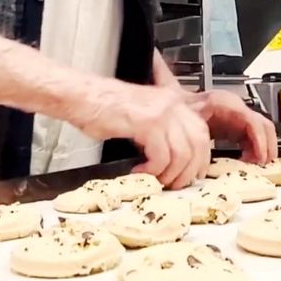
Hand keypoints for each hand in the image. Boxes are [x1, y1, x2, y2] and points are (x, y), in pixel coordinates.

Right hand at [68, 80, 210, 188]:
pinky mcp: (146, 122)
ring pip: (182, 153)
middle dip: (189, 170)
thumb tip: (174, 157)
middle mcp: (171, 103)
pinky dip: (153, 170)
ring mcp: (160, 112)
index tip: (194, 173)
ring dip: (170, 173)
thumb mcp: (141, 116)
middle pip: (198, 143)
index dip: (202, 157)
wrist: (79, 96)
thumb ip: (161, 129)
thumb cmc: (102, 107)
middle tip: (174, 183)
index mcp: (172, 100)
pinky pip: (162, 156)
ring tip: (155, 179)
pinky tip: (140, 170)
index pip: (201, 131)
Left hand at [187, 90, 278, 164]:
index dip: (261, 141)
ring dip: (263, 149)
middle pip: (264, 126)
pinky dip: (255, 149)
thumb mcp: (189, 121)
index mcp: (227, 104)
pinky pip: (254, 136)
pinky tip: (246, 159)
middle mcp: (236, 108)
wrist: (176, 102)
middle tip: (262, 164)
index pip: (254, 122)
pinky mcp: (237, 125)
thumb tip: (204, 159)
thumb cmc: (182, 109)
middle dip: (267, 146)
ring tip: (254, 163)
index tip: (260, 158)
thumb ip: (199, 138)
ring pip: (263, 131)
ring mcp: (239, 115)